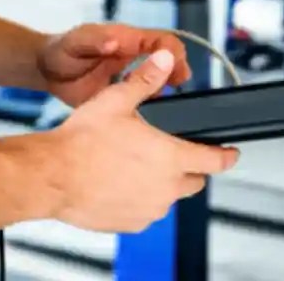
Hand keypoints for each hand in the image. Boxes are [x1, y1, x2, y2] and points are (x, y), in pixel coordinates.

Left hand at [38, 23, 192, 106]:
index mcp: (126, 39)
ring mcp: (129, 77)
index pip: (162, 40)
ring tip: (167, 105)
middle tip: (178, 88)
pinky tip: (148, 120)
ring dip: (167, 90)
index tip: (178, 70)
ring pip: (159, 81)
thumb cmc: (61, 49)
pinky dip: (151, 107)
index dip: (174, 53)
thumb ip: (95, 40)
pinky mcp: (122, 96)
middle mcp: (133, 57)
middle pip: (168, 60)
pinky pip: (143, 100)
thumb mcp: (75, 42)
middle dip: (178, 72)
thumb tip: (117, 40)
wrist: (45, 71)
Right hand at [43, 51, 238, 233]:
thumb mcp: (116, 101)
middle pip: (194, 181)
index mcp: (170, 157)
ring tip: (134, 166)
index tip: (231, 154)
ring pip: (167, 197)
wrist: (53, 175)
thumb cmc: (82, 142)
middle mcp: (165, 188)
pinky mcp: (130, 223)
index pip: (214, 160)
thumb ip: (146, 81)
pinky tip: (118, 183)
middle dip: (190, 168)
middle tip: (170, 154)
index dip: (226, 155)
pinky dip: (139, 199)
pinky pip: (145, 211)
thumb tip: (165, 60)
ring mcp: (149, 209)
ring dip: (160, 184)